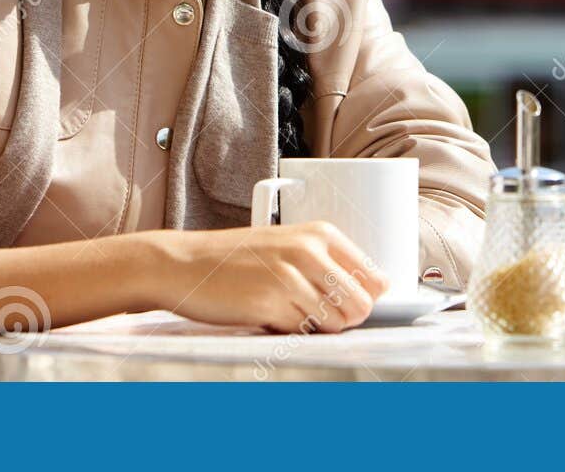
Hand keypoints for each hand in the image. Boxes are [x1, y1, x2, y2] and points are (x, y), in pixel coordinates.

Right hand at [139, 222, 390, 333]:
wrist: (184, 264)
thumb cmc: (237, 258)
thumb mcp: (289, 247)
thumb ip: (331, 265)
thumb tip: (380, 291)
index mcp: (320, 233)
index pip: (374, 276)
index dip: (367, 297)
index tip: (352, 303)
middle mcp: (309, 251)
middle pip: (361, 303)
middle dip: (346, 318)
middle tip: (318, 314)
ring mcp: (290, 277)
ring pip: (335, 322)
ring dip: (318, 327)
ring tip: (290, 310)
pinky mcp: (270, 304)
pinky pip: (302, 332)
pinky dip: (292, 331)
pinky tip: (270, 315)